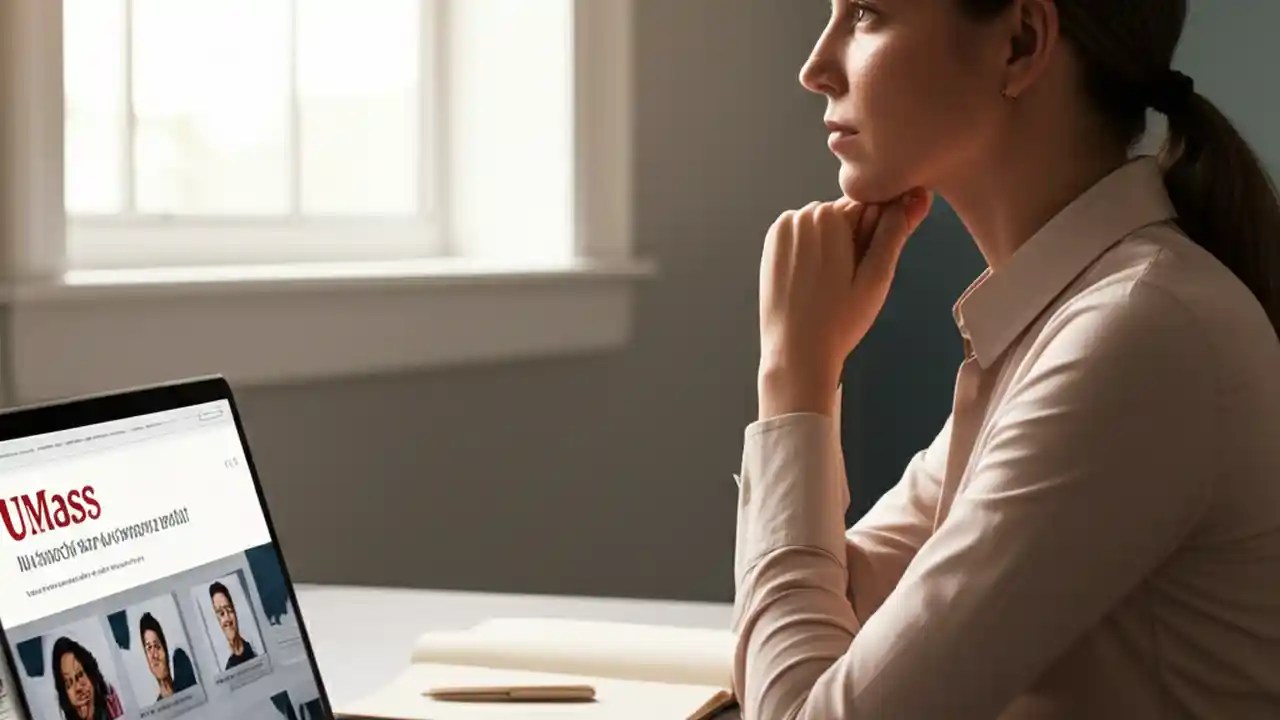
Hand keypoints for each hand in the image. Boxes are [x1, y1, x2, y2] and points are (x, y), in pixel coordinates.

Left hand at [758, 188, 932, 419]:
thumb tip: (918, 196)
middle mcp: (799, 215)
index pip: (869, 207)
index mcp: (826, 216)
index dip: (875, 236)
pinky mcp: (770, 246)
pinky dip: (812, 253)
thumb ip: (896, 231)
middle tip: (848, 281)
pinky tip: (814, 283)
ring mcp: (780, 230)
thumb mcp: (877, 276)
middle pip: (842, 216)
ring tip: (830, 286)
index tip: (866, 266)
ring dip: (831, 247)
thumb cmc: (840, 320)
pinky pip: (802, 238)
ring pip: (822, 227)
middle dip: (852, 240)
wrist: (796, 352)